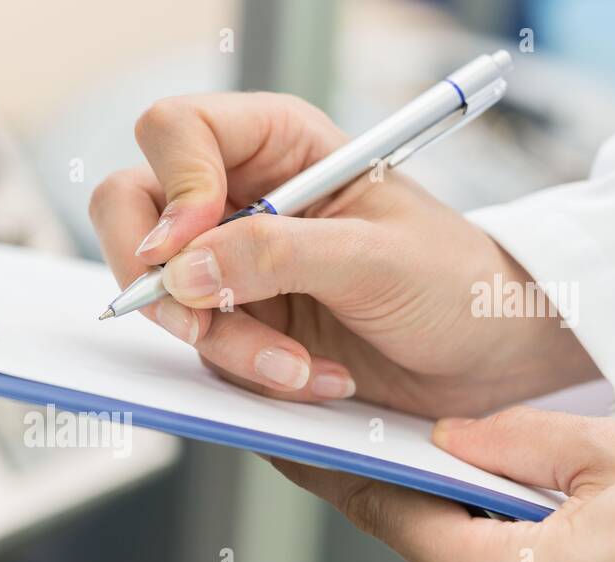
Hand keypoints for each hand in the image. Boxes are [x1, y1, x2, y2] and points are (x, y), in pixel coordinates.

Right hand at [88, 92, 598, 417]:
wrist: (482, 359)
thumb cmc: (455, 283)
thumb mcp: (376, 258)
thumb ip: (277, 254)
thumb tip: (184, 270)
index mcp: (278, 144)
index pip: (176, 132)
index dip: (171, 186)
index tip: (188, 246)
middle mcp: (240, 197)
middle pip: (132, 207)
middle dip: (159, 276)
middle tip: (201, 323)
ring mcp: (228, 265)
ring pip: (160, 292)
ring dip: (221, 343)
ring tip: (299, 368)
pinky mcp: (234, 324)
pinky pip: (198, 349)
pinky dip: (243, 372)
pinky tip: (307, 376)